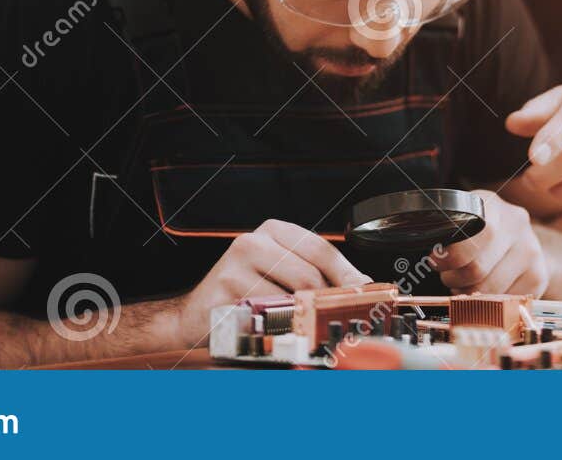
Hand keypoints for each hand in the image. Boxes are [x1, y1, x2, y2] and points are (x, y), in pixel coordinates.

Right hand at [176, 219, 367, 344]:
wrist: (196, 317)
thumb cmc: (244, 295)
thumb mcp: (280, 274)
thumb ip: (314, 274)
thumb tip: (360, 288)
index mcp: (275, 231)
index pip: (323, 248)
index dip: (348, 274)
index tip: (365, 293)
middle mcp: (255, 240)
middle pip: (311, 273)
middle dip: (328, 300)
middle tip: (336, 318)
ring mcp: (238, 262)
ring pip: (292, 293)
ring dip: (304, 315)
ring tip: (303, 326)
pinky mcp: (227, 287)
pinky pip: (269, 310)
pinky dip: (280, 325)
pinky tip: (277, 330)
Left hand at [436, 190, 548, 296]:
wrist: (518, 239)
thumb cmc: (478, 232)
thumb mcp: (463, 220)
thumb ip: (448, 232)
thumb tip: (434, 257)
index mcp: (492, 206)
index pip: (478, 233)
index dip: (452, 254)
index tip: (436, 261)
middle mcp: (517, 226)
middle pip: (478, 269)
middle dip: (455, 279)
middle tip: (449, 277)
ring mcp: (531, 252)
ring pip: (490, 291)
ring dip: (470, 294)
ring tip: (466, 284)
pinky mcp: (538, 277)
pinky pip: (505, 302)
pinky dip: (490, 303)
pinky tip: (486, 291)